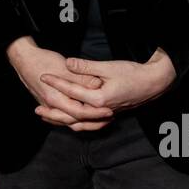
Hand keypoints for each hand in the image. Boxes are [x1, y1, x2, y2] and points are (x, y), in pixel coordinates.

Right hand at [6, 36, 113, 130]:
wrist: (24, 59)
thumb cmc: (42, 61)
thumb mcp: (64, 67)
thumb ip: (81, 78)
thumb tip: (98, 85)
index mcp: (55, 99)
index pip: (79, 113)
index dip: (96, 113)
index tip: (110, 110)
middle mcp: (51, 106)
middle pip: (75, 121)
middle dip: (93, 121)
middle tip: (109, 117)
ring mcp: (48, 107)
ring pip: (68, 121)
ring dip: (85, 122)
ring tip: (101, 120)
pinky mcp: (48, 104)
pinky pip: (62, 117)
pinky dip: (74, 118)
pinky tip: (83, 117)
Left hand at [40, 48, 177, 130]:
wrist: (153, 84)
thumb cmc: (132, 73)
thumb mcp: (108, 67)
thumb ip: (86, 67)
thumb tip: (67, 63)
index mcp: (99, 99)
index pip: (71, 91)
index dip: (56, 83)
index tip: (43, 76)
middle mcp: (100, 111)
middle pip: (70, 115)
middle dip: (52, 111)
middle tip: (36, 106)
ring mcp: (104, 115)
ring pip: (78, 123)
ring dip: (61, 121)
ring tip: (47, 117)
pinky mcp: (107, 115)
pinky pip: (88, 125)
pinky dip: (75, 123)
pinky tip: (67, 121)